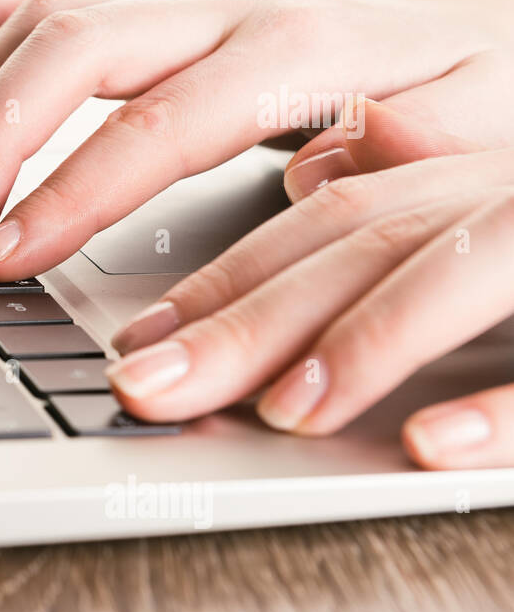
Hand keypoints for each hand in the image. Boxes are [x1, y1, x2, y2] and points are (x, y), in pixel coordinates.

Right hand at [0, 0, 513, 280]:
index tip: (5, 255)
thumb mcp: (490, 128)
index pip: (158, 125)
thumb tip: (328, 158)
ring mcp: (186, 8)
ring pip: (51, 17)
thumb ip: (424, 139)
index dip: (68, 193)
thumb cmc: (479, 94)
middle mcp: (227, 14)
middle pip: (76, 48)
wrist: (478, 30)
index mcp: (301, 52)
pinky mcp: (161, 15)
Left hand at [105, 101, 513, 469]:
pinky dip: (501, 409)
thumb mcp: (501, 178)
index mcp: (465, 166)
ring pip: (451, 272)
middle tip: (142, 386)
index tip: (134, 342)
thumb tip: (312, 170)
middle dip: (244, 319)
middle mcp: (501, 183)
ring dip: (358, 345)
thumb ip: (415, 176)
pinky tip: (430, 445)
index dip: (224, 277)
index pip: (324, 215)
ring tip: (278, 412)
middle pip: (357, 241)